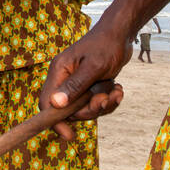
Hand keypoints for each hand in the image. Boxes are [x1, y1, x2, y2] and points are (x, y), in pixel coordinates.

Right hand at [38, 17, 133, 139]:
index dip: (55, 121)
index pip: (47, 103)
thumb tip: (55, 105)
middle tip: (106, 99)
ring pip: (85, 109)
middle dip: (90, 110)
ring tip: (117, 91)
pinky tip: (118, 89)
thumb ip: (75, 86)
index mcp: (59, 71)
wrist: (122, 34)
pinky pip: (96, 103)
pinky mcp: (89, 86)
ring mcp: (77, 83)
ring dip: (103, 105)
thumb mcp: (93, 67)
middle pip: (70, 110)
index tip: (69, 135)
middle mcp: (65, 79)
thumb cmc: (106, 45)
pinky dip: (109, 101)